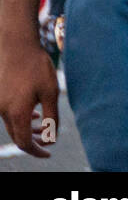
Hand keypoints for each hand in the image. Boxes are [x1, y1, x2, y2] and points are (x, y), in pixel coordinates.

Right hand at [0, 31, 59, 158]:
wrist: (17, 46)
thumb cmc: (36, 67)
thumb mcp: (50, 92)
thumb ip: (51, 117)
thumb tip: (51, 138)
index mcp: (17, 113)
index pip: (24, 143)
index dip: (37, 151)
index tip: (48, 153)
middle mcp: (4, 112)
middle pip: (17, 135)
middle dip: (32, 141)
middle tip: (47, 142)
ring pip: (13, 124)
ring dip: (27, 129)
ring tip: (42, 126)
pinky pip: (9, 114)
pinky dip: (21, 118)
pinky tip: (34, 113)